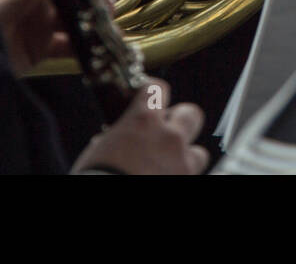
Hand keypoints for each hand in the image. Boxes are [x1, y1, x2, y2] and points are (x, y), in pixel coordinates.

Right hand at [71, 78, 208, 174]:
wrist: (105, 207)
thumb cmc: (96, 177)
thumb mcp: (99, 150)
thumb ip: (116, 138)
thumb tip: (116, 140)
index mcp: (142, 121)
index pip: (156, 89)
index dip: (152, 90)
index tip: (148, 94)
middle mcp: (168, 137)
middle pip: (191, 114)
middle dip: (181, 121)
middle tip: (167, 130)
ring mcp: (181, 162)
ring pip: (198, 152)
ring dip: (185, 157)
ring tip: (168, 167)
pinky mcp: (186, 181)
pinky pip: (192, 175)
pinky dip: (180, 176)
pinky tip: (165, 178)